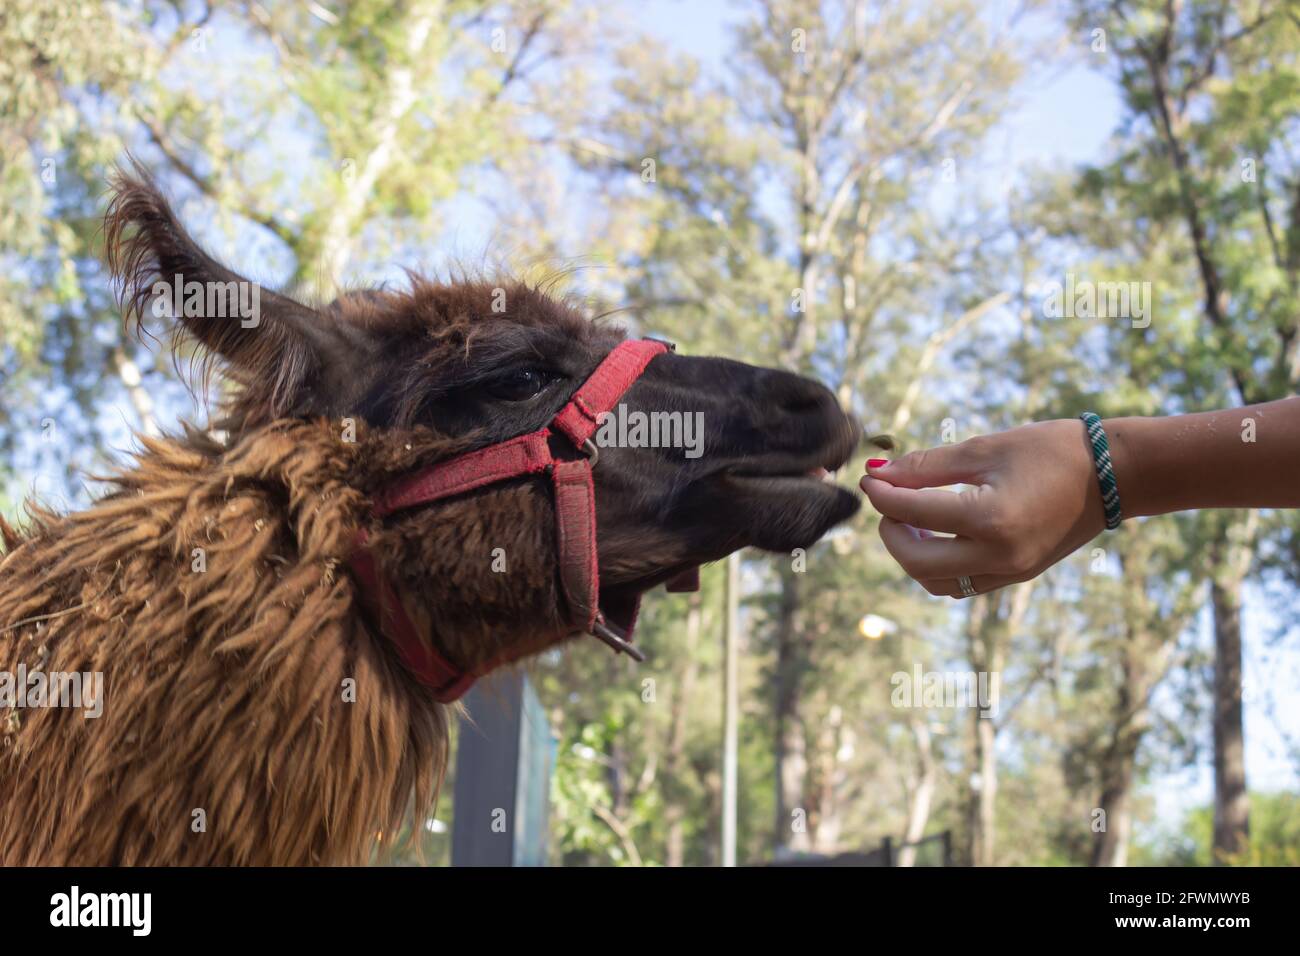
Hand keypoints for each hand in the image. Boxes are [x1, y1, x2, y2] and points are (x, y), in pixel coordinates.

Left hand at [859, 419, 1110, 596]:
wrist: (1114, 474)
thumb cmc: (1052, 450)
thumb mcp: (985, 448)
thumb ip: (927, 465)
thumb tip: (880, 474)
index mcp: (990, 519)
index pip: (912, 512)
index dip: (882, 493)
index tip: (870, 478)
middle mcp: (998, 556)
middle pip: (916, 561)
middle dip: (890, 532)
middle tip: (887, 503)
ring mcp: (1009, 571)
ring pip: (935, 582)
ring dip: (911, 555)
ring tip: (909, 519)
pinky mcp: (1016, 574)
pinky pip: (961, 583)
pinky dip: (938, 563)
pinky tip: (935, 532)